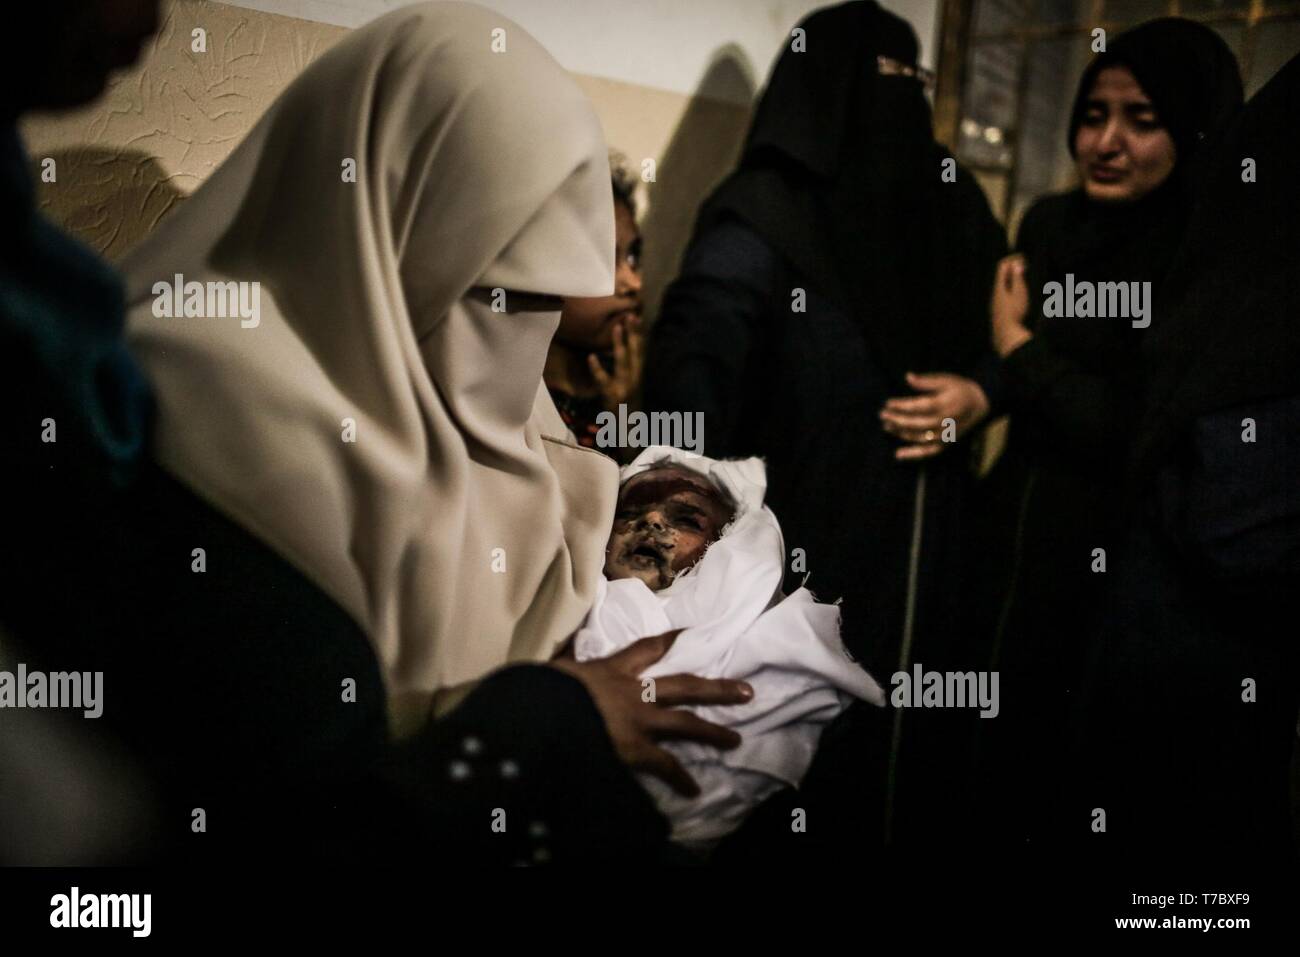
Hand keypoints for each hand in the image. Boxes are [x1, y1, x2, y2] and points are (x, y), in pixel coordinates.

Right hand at [551, 630, 750, 796]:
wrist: (541, 713)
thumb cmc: (544, 689)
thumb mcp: (555, 669)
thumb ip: (566, 662)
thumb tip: (564, 651)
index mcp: (612, 669)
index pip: (647, 649)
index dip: (671, 640)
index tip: (690, 633)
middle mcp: (635, 691)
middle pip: (684, 685)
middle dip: (716, 688)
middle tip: (745, 690)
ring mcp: (640, 720)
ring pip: (687, 723)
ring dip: (713, 732)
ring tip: (736, 740)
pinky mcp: (637, 749)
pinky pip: (666, 765)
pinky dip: (680, 779)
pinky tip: (694, 791)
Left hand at [588, 317, 643, 409]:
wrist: (631, 433)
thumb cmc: (632, 409)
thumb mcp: (637, 388)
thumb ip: (635, 371)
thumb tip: (630, 349)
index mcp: (643, 376)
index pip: (643, 351)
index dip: (641, 334)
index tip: (639, 317)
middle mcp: (637, 380)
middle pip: (637, 353)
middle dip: (634, 333)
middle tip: (630, 314)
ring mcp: (625, 388)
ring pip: (623, 362)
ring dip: (620, 344)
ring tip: (616, 327)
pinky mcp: (612, 397)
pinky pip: (604, 381)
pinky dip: (597, 369)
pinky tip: (592, 357)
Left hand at [880, 372, 989, 460]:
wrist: (980, 404)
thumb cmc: (960, 389)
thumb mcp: (946, 380)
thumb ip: (927, 381)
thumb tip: (908, 377)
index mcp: (946, 404)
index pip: (921, 406)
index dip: (903, 406)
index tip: (888, 403)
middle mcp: (945, 422)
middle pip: (918, 423)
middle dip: (898, 420)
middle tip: (882, 415)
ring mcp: (945, 435)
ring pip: (920, 438)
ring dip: (901, 433)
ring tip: (886, 427)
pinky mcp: (946, 443)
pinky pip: (928, 452)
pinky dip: (913, 454)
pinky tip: (898, 454)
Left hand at [991, 254, 1031, 357]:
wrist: (1005, 334)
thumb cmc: (1014, 312)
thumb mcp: (1019, 293)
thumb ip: (1017, 278)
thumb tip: (1016, 264)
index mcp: (998, 286)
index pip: (1002, 266)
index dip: (1012, 259)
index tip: (1023, 257)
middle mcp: (994, 293)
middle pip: (1001, 275)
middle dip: (1012, 268)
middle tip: (1024, 265)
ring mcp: (994, 302)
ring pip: (1001, 285)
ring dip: (1012, 278)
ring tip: (1023, 277)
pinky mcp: (997, 310)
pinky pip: (1003, 294)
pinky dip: (1010, 288)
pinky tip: (1018, 294)